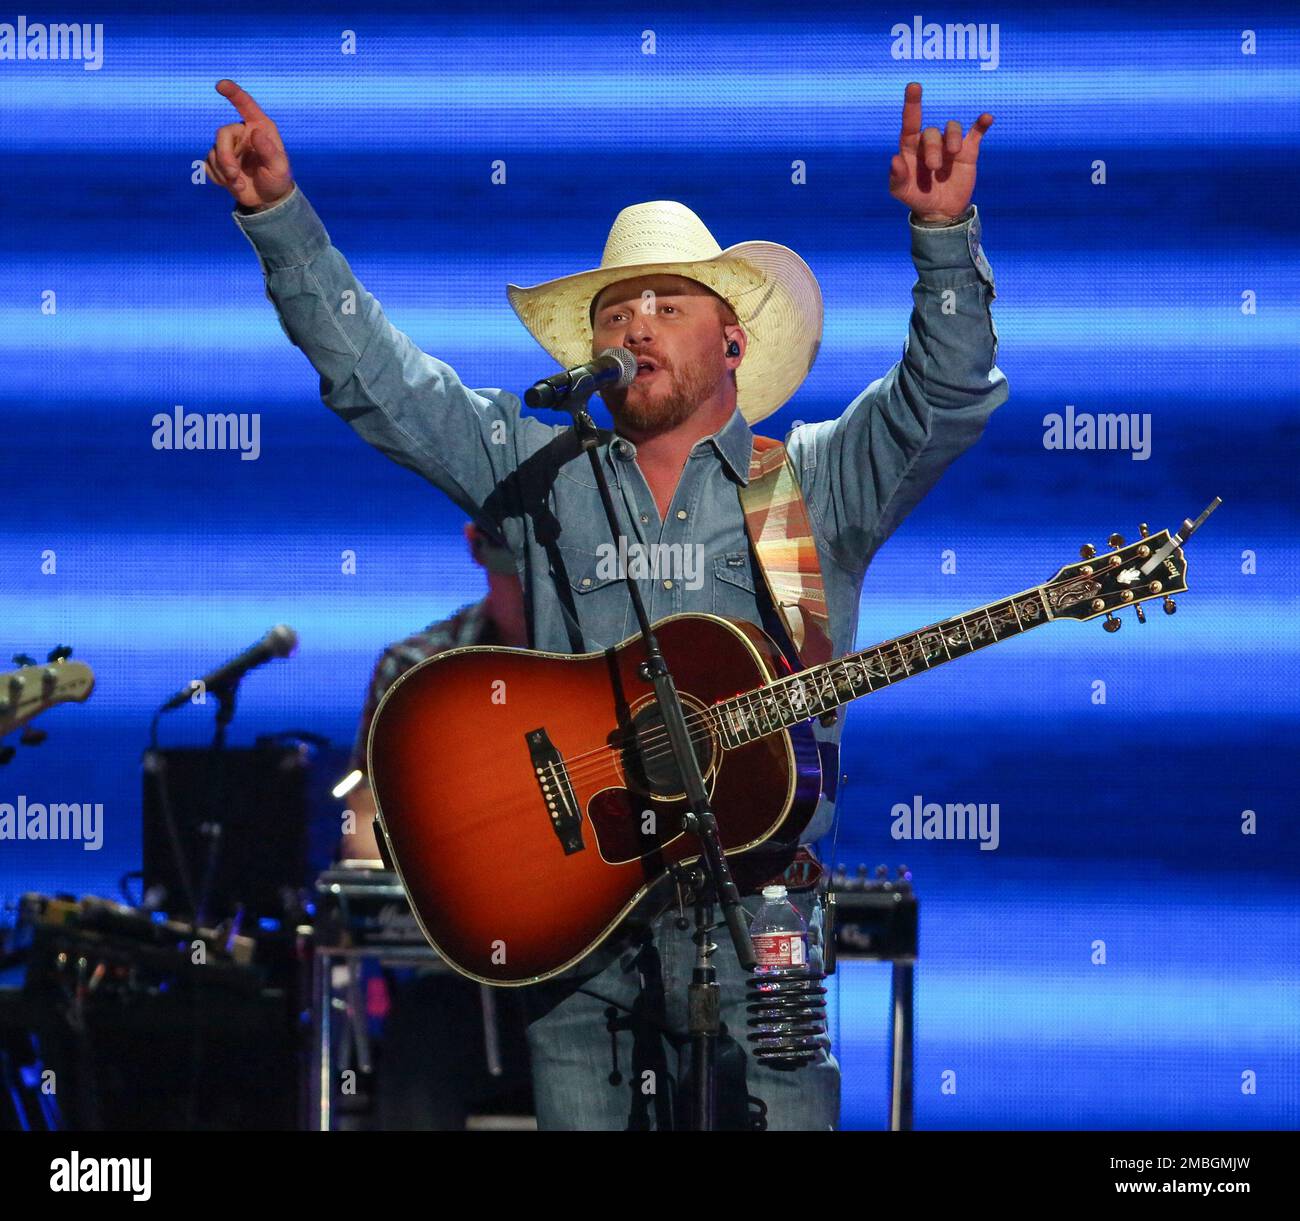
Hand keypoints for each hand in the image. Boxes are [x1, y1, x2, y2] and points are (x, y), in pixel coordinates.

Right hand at [205, 79, 293, 210]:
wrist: (267, 199)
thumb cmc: (277, 179)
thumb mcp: (279, 168)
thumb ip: (270, 152)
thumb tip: (255, 132)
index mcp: (259, 127)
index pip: (245, 104)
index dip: (233, 93)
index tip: (221, 85)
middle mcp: (242, 133)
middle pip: (222, 134)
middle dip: (225, 156)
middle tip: (233, 175)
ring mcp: (228, 146)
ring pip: (213, 152)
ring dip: (224, 172)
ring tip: (240, 184)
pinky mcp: (218, 161)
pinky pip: (208, 165)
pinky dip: (217, 178)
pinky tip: (232, 184)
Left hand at [889, 82, 992, 221]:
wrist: (941, 212)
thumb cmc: (918, 198)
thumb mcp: (902, 193)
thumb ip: (897, 178)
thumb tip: (894, 159)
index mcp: (911, 148)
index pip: (910, 122)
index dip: (912, 105)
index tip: (913, 86)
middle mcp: (930, 142)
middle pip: (932, 132)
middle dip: (933, 148)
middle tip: (934, 168)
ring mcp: (949, 145)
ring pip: (952, 128)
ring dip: (953, 137)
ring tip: (954, 154)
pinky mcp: (968, 150)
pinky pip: (976, 132)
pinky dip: (982, 124)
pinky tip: (986, 118)